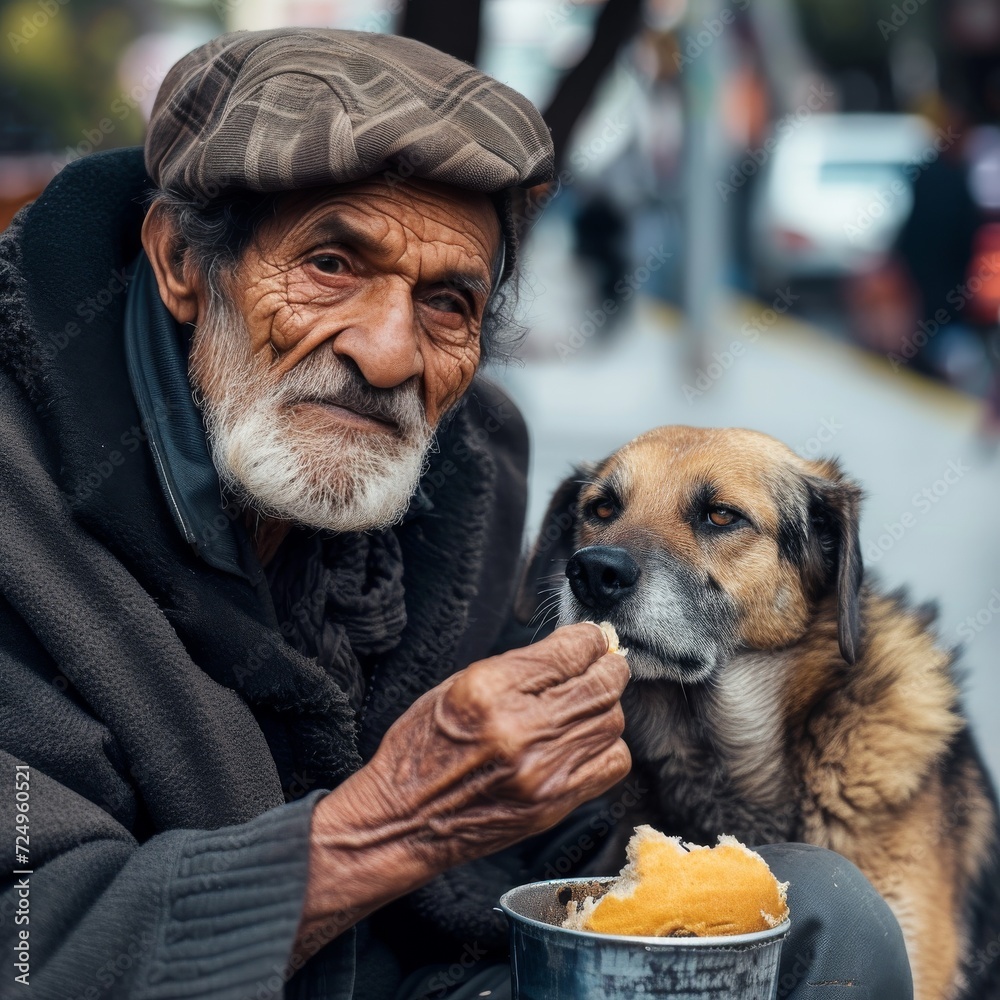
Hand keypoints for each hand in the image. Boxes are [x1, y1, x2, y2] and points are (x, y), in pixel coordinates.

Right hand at [295, 623, 629, 954]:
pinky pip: (613, 763)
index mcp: (490, 690)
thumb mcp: (456, 686)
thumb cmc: (422, 750)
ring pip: (612, 721)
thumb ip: (518, 667)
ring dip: (606, 705)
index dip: (591, 638)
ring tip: (588, 702)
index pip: (569, 652)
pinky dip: (607, 744)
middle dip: (608, 666)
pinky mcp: (555, 803)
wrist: (404, 821)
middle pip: (601, 685)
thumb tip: (570, 650)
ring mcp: (543, 770)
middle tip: (603, 663)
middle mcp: (521, 729)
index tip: (594, 638)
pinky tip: (587, 739)